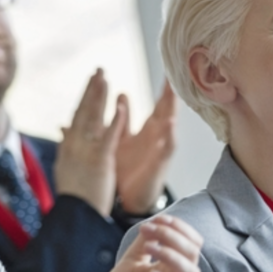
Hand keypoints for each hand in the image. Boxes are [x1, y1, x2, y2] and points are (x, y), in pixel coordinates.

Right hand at [55, 68, 126, 216]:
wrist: (76, 215)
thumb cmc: (74, 196)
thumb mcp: (66, 167)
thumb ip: (66, 146)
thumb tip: (63, 130)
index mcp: (69, 148)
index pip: (76, 118)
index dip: (83, 99)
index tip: (90, 84)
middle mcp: (75, 145)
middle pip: (83, 112)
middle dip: (92, 90)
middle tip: (99, 70)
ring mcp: (87, 151)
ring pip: (93, 118)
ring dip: (100, 97)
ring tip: (106, 78)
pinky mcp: (100, 160)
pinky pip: (109, 136)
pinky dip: (115, 120)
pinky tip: (121, 106)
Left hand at [88, 215, 201, 271]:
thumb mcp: (129, 263)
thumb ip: (142, 245)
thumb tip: (153, 222)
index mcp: (170, 268)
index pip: (191, 243)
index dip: (180, 227)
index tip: (158, 218)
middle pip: (194, 254)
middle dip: (173, 235)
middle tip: (149, 230)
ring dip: (173, 255)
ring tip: (150, 247)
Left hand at [116, 80, 176, 213]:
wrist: (124, 202)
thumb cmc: (122, 173)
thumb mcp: (114, 144)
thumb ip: (111, 123)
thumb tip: (97, 107)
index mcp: (142, 133)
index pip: (152, 106)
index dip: (160, 89)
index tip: (166, 69)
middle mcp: (153, 139)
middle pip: (164, 111)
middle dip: (168, 93)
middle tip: (174, 73)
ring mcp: (157, 150)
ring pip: (168, 126)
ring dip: (170, 109)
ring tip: (174, 93)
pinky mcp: (158, 164)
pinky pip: (166, 148)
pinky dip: (168, 136)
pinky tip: (171, 125)